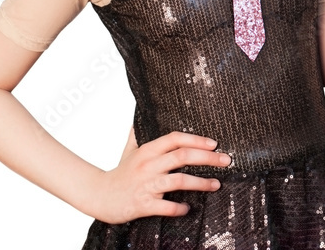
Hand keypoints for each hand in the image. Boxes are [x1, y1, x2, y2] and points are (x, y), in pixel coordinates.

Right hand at [85, 129, 230, 223]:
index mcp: (147, 151)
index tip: (213, 144)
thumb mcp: (129, 151)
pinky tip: (188, 207)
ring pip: (179, 180)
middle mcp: (148, 165)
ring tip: (216, 184)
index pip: (174, 139)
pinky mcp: (144, 204)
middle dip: (208, 157)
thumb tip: (142, 116)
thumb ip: (137, 134)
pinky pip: (166, 206)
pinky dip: (180, 207)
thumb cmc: (119, 173)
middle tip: (225, 160)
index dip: (196, 139)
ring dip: (201, 183)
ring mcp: (146, 185)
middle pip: (182, 156)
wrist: (99, 196)